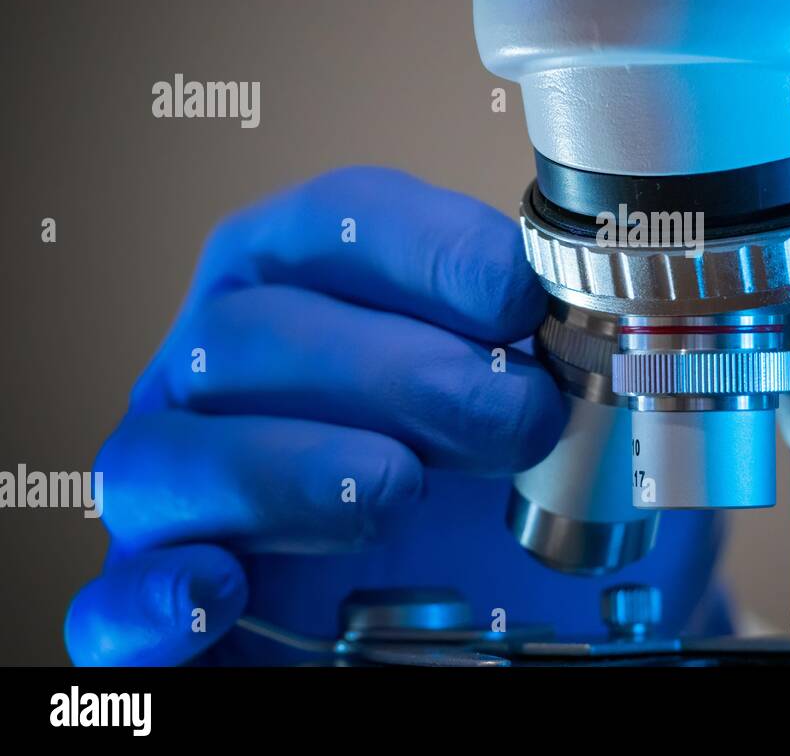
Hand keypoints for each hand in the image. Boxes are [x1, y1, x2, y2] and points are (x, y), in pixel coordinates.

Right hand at [65, 167, 722, 664]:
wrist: (485, 615)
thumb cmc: (512, 493)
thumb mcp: (568, 419)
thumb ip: (580, 362)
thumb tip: (626, 325)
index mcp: (317, 286)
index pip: (341, 222)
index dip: (428, 249)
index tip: (518, 297)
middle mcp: (228, 368)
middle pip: (258, 329)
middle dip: (396, 367)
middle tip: (513, 419)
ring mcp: (183, 480)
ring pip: (171, 449)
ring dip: (290, 464)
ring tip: (392, 488)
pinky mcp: (163, 594)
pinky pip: (116, 593)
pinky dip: (152, 595)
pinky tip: (219, 592)